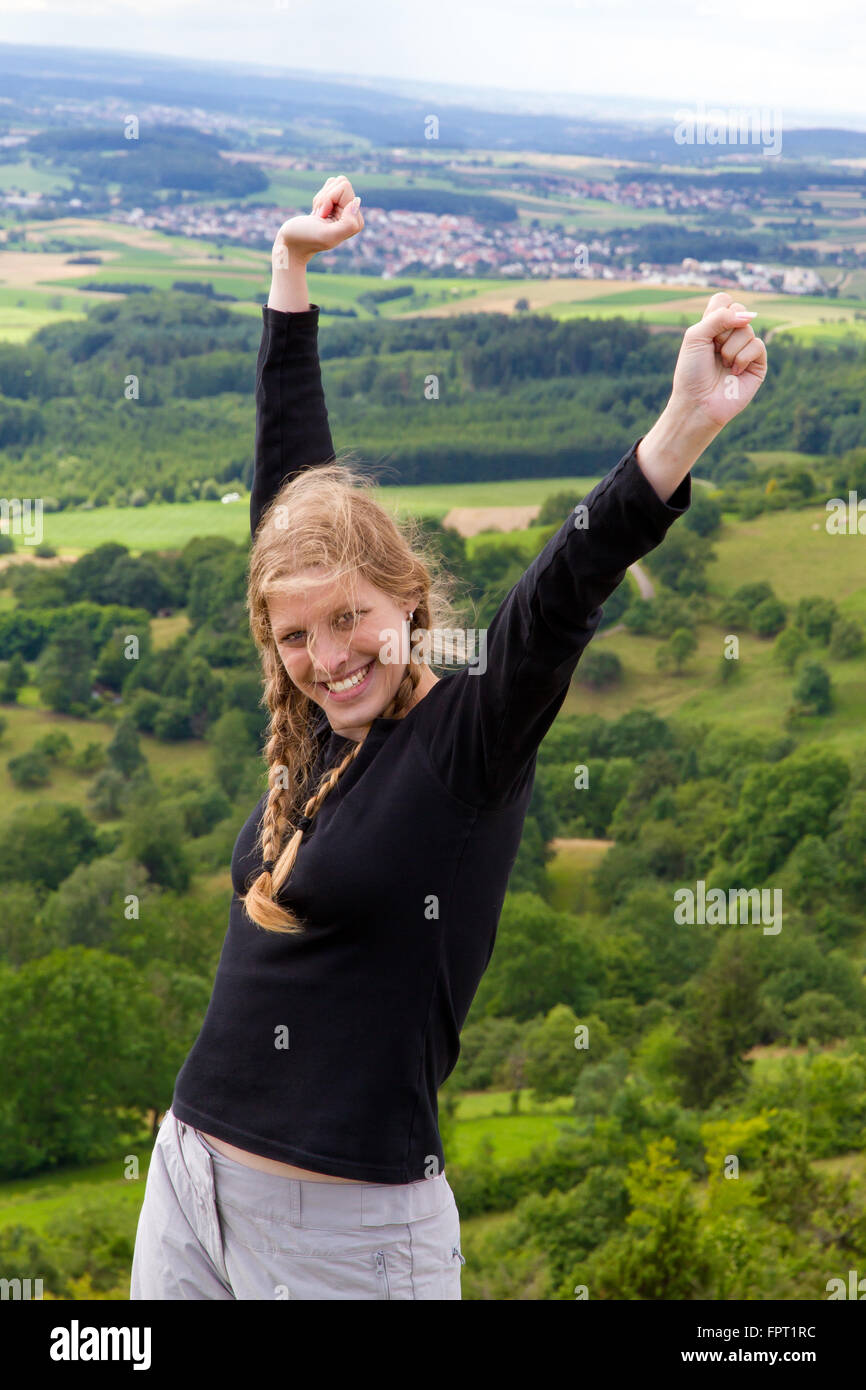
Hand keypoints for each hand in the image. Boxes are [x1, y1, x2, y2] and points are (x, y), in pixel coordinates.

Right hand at [272, 175, 363, 266]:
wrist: (292, 242)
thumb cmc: (306, 238)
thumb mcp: (327, 235)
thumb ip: (348, 223)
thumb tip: (357, 201)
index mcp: (355, 222)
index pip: (345, 188)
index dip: (329, 199)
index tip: (322, 217)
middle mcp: (353, 214)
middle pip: (341, 183)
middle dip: (325, 198)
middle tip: (319, 216)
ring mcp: (345, 209)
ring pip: (334, 184)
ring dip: (321, 199)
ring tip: (317, 216)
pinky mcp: (336, 205)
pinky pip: (329, 186)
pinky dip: (318, 199)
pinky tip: (317, 213)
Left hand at [669, 291, 767, 428]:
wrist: (698, 403)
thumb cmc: (691, 372)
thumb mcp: (695, 337)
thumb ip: (718, 317)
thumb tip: (749, 315)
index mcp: (713, 327)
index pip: (724, 300)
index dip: (717, 312)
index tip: (706, 332)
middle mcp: (730, 335)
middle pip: (738, 311)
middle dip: (723, 331)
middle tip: (714, 350)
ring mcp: (745, 348)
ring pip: (747, 329)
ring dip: (729, 349)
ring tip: (723, 365)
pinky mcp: (758, 363)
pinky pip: (757, 345)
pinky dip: (742, 358)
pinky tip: (734, 372)